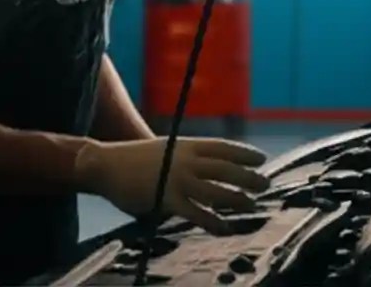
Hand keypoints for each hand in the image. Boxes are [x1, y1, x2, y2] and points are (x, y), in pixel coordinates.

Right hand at [74, 137, 270, 234]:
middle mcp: (185, 160)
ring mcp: (177, 179)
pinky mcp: (166, 199)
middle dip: (248, 176)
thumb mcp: (167, 148)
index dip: (244, 153)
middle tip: (265, 183)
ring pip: (215, 190)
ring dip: (236, 198)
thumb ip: (187, 157)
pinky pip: (196, 213)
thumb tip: (207, 167)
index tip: (261, 159)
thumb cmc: (135, 158)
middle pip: (225, 168)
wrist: (105, 164)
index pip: (223, 147)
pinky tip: (224, 227)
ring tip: (250, 203)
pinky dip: (213, 221)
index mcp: (187, 145)